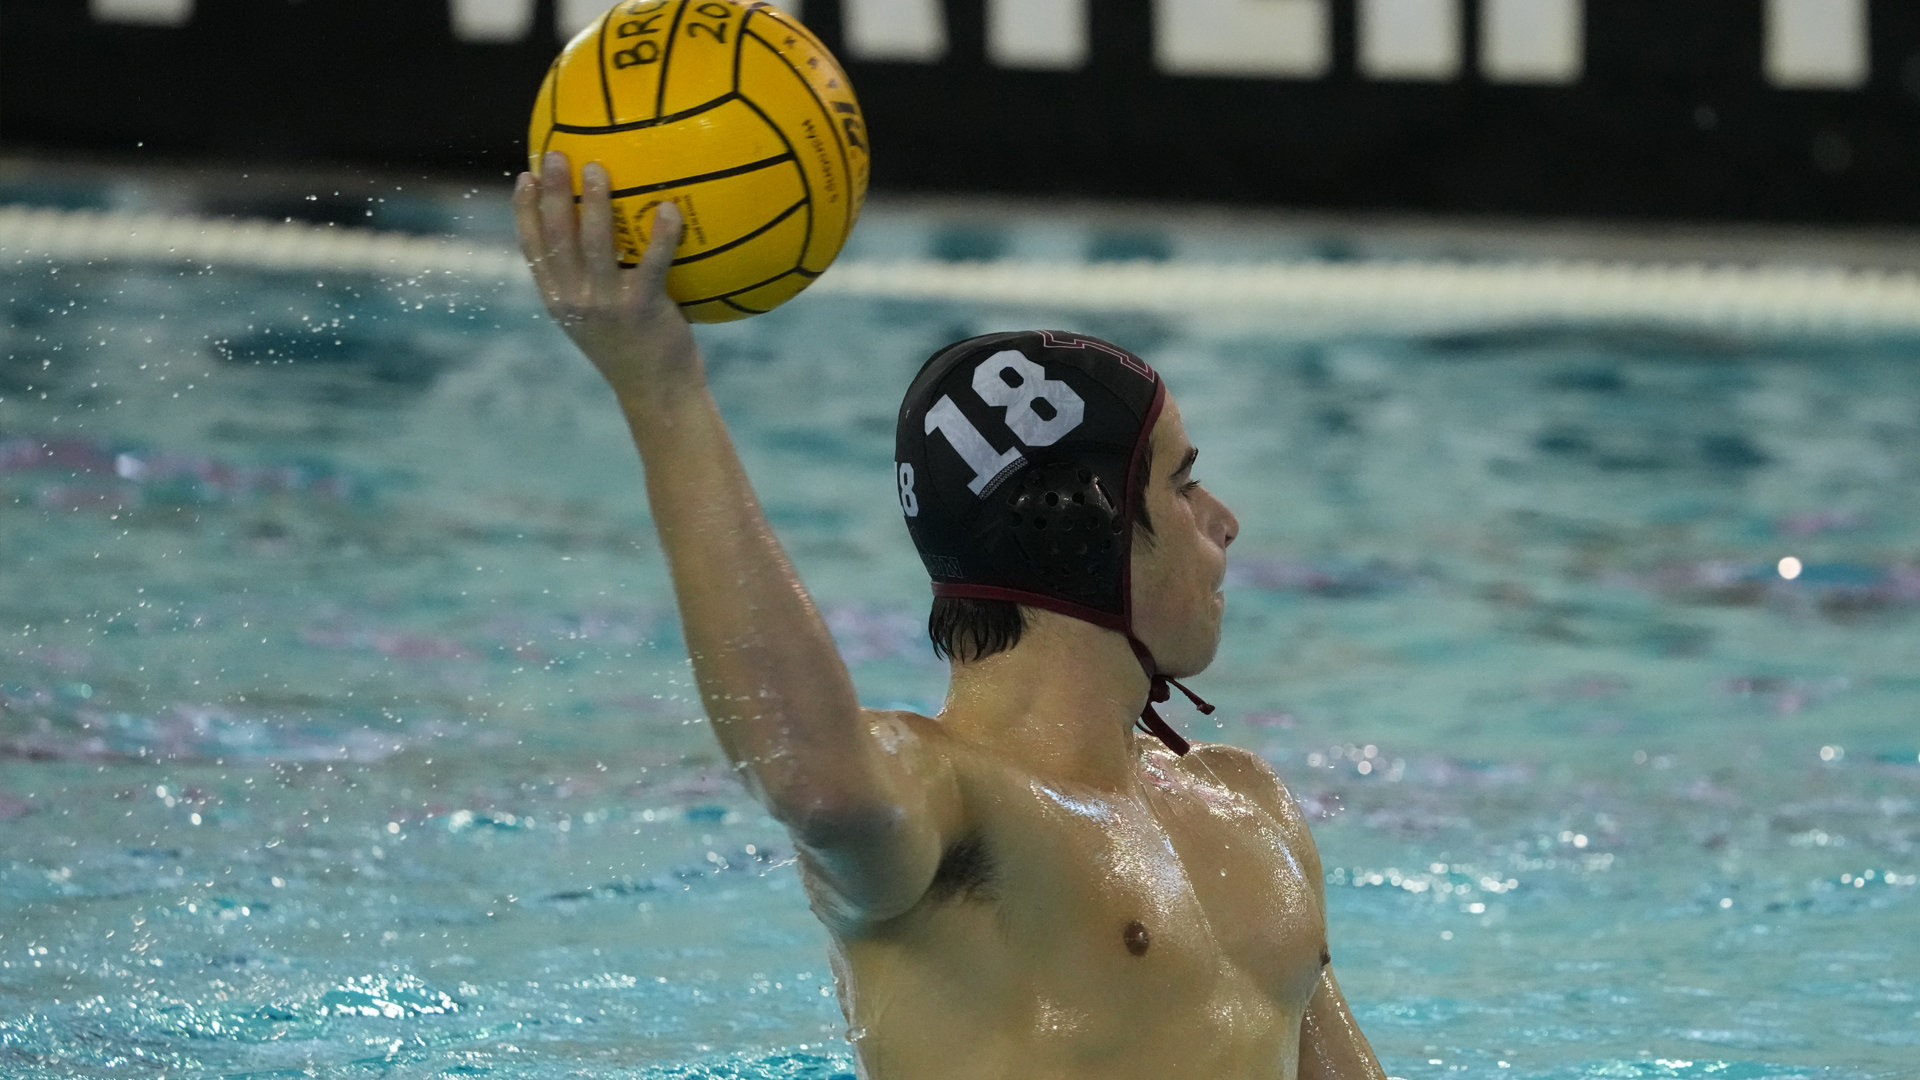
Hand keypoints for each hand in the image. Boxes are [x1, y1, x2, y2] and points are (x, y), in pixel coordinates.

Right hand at [514, 150, 702, 406]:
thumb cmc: (635, 350)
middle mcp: (575, 301)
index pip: (533, 250)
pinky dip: (660, 234)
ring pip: (595, 244)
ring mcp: (606, 305)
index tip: (526, 177)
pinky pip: (651, 263)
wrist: (657, 393)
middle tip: (556, 155)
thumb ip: (594, 282)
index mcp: (559, 301)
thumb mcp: (601, 319)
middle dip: (553, 193)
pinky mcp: (642, 309)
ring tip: (598, 168)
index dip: (525, 212)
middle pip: (556, 237)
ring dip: (595, 202)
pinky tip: (669, 207)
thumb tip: (607, 235)